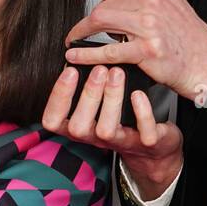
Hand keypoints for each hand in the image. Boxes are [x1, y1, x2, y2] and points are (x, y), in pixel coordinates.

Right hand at [43, 64, 182, 197]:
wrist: (153, 147)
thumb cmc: (121, 120)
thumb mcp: (97, 107)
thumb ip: (86, 89)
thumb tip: (81, 58)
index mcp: (80, 126)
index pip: (53, 120)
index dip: (58, 97)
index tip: (70, 70)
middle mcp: (95, 138)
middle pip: (78, 127)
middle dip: (87, 95)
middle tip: (99, 69)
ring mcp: (120, 143)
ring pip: (107, 130)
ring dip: (111, 99)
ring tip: (117, 73)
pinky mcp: (147, 144)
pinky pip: (144, 133)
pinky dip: (141, 113)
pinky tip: (138, 94)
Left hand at [64, 0, 206, 102]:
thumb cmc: (188, 38)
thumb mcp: (168, 4)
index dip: (98, 2)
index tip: (91, 10)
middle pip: (103, 4)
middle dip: (88, 20)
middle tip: (81, 30)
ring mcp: (150, 24)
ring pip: (101, 21)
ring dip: (82, 33)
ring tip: (75, 40)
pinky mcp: (147, 49)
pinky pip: (107, 50)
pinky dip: (86, 54)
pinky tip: (76, 56)